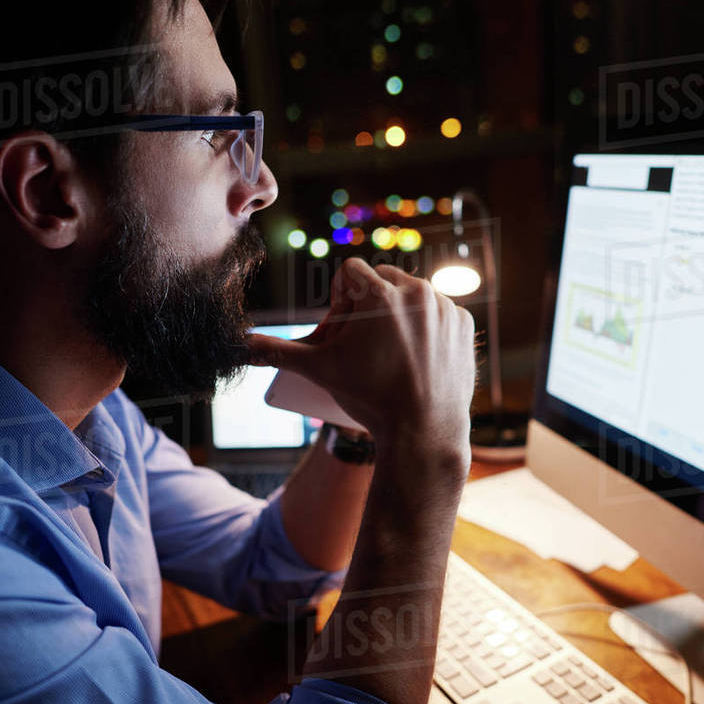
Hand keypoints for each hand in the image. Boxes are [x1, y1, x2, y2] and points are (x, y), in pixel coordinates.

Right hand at [245, 257, 476, 457]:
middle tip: (364, 343)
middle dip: (370, 303)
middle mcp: (415, 291)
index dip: (341, 299)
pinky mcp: (463, 325)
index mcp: (377, 292)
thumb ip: (278, 352)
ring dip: (399, 311)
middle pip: (382, 279)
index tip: (343, 329)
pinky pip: (441, 312)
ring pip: (413, 294)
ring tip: (389, 349)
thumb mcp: (319, 371)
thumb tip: (239, 345)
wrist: (421, 431)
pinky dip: (428, 326)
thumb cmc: (368, 397)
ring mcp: (443, 307)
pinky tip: (418, 351)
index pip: (350, 272)